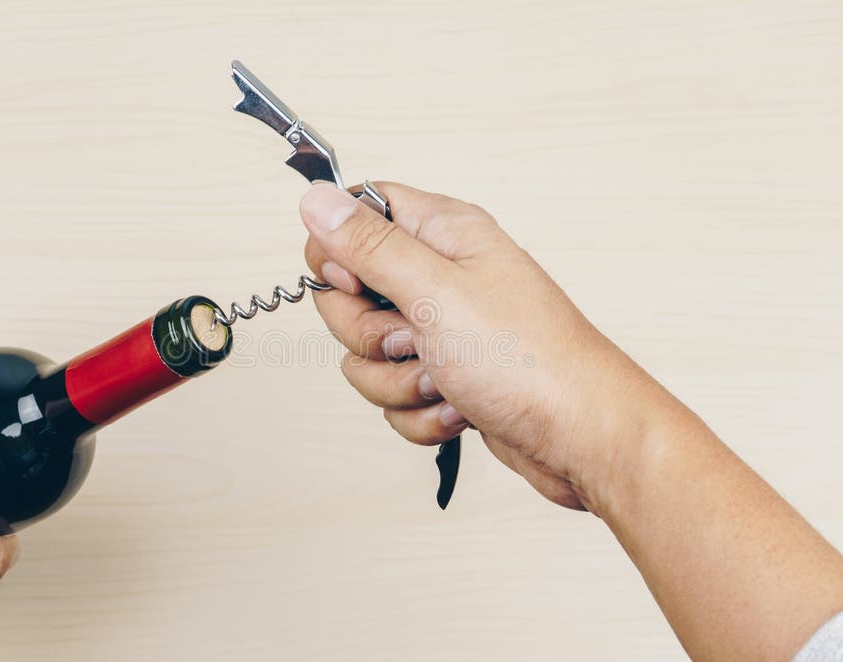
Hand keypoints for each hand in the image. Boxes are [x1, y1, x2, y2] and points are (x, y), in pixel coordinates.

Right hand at [300, 181, 666, 513]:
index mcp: (444, 234)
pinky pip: (394, 393)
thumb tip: (317, 199)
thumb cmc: (527, 359)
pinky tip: (459, 407)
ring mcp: (443, 329)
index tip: (359, 285)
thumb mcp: (435, 292)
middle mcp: (441, 276)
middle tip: (413, 339)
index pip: (360, 214)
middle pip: (351, 293)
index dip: (340, 252)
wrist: (578, 436)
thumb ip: (369, 246)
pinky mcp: (446, 375)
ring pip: (367, 353)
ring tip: (445, 379)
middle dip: (369, 334)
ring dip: (397, 381)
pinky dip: (419, 410)